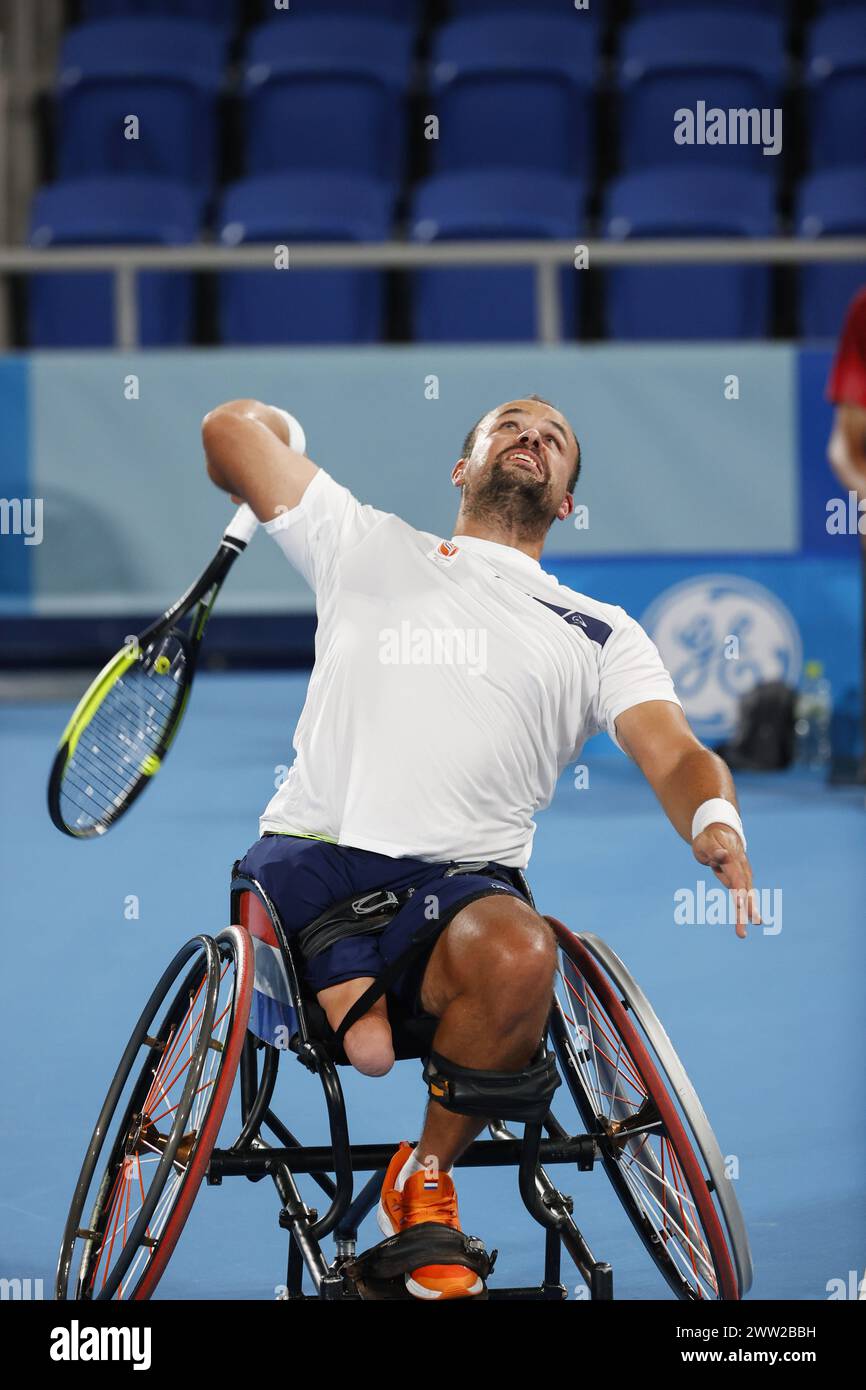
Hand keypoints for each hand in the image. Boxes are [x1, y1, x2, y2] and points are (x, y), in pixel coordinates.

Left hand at [691, 824, 760, 939]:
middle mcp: (741, 869)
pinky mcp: (742, 880)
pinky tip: (755, 920)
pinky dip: (749, 908)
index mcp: (731, 860)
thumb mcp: (706, 842)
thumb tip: (722, 855)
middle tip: (751, 926)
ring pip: (747, 896)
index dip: (739, 892)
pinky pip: (745, 896)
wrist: (721, 832)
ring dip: (748, 913)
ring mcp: (743, 875)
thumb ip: (714, 850)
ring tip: (744, 933)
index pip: (736, 878)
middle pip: (744, 892)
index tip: (740, 905)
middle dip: (747, 910)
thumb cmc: (710, 839)